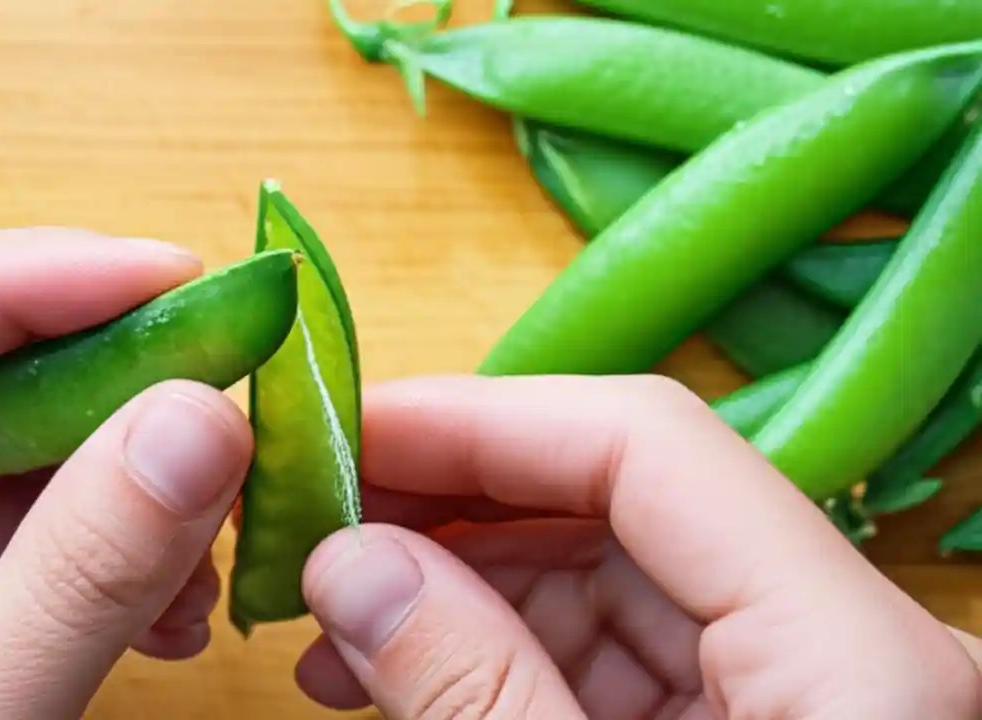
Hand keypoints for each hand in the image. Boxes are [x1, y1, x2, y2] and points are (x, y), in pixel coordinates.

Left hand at [0, 230, 253, 718]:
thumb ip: (73, 582)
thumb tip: (205, 422)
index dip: (24, 273)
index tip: (177, 280)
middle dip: (108, 378)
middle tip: (235, 392)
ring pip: (10, 446)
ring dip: (130, 475)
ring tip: (216, 541)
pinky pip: (30, 528)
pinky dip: (118, 550)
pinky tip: (173, 611)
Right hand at [295, 375, 981, 718]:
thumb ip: (475, 689)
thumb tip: (349, 564)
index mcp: (855, 656)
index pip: (652, 446)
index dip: (484, 419)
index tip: (351, 432)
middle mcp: (841, 648)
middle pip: (619, 506)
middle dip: (449, 510)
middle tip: (316, 528)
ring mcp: (795, 690)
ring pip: (600, 580)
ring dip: (454, 587)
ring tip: (328, 621)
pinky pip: (608, 654)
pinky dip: (495, 652)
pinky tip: (398, 667)